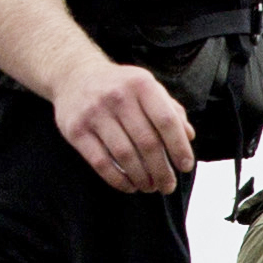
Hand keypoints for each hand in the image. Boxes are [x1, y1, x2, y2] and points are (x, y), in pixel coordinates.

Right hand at [52, 65, 196, 196]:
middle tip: (168, 186)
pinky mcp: (76, 130)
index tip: (186, 166)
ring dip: (142, 178)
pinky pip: (101, 162)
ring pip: (125, 156)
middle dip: (162, 170)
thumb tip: (189, 136)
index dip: (179, 147)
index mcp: (141, 84)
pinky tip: (129, 186)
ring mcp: (94, 113)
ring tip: (151, 187)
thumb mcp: (147, 88)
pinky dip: (118, 180)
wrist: (74, 75)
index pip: (166, 121)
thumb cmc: (121, 87)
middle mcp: (118, 96)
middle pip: (147, 143)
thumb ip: (170, 110)